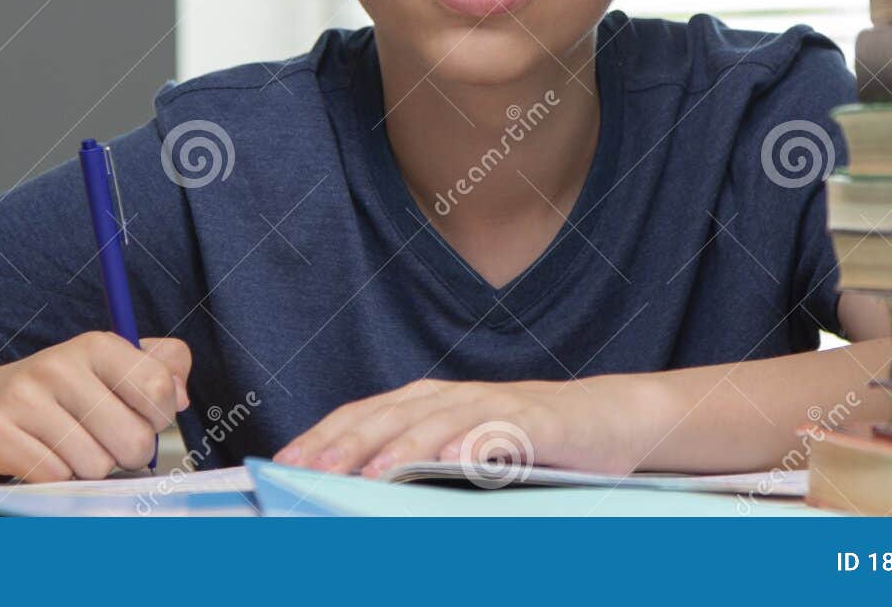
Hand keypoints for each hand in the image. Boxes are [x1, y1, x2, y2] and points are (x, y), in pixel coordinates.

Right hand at [0, 332, 190, 481]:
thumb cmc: (52, 394)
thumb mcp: (105, 368)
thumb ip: (157, 370)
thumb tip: (181, 396)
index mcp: (96, 345)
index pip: (158, 387)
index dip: (158, 417)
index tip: (138, 417)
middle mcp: (60, 365)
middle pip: (133, 439)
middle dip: (125, 454)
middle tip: (101, 442)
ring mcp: (26, 400)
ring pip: (96, 465)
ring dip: (87, 470)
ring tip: (66, 448)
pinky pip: (57, 479)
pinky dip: (56, 480)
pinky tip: (40, 458)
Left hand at [273, 375, 663, 478]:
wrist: (607, 419)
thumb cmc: (526, 442)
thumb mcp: (462, 451)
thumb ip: (417, 463)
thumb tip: (357, 494)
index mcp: (429, 403)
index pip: (364, 414)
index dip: (324, 436)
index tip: (284, 464)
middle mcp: (455, 397)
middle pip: (391, 414)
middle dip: (348, 442)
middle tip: (311, 470)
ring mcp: (496, 405)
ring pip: (439, 420)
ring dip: (403, 445)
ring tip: (372, 472)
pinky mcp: (536, 421)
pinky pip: (501, 431)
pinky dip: (474, 442)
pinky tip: (453, 460)